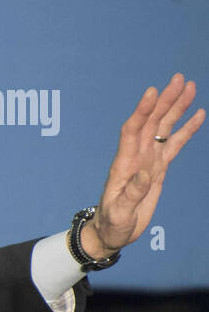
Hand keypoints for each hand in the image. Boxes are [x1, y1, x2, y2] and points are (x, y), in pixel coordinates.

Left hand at [83, 73, 203, 258]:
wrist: (113, 231)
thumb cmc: (112, 223)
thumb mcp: (119, 212)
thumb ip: (132, 193)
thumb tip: (147, 173)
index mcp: (124, 164)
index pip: (132, 130)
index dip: (142, 111)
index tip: (152, 92)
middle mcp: (136, 157)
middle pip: (151, 122)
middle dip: (164, 101)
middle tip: (178, 79)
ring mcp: (148, 160)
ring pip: (164, 128)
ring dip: (176, 108)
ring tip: (190, 87)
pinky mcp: (158, 168)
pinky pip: (174, 144)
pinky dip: (186, 129)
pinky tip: (198, 114)